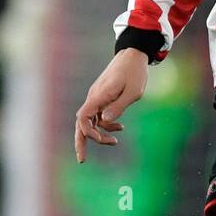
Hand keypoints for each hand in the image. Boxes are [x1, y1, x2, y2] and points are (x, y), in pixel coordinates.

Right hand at [74, 48, 148, 162]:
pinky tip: (119, 127)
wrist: (133, 55)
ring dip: (100, 133)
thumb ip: (119, 106)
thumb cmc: (135, 72)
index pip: (82, 118)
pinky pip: (99, 115)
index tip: (99, 140)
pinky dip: (106, 124)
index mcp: (98, 96)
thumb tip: (105, 121)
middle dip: (81, 141)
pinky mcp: (102, 97)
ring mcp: (97, 98)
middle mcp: (94, 98)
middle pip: (81, 123)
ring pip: (90, 121)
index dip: (87, 132)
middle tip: (82, 160)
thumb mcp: (133, 92)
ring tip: (115, 142)